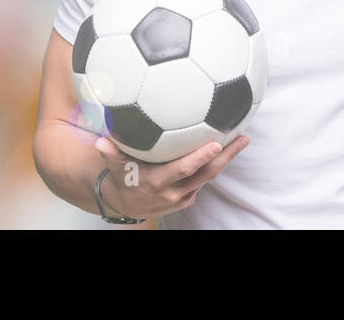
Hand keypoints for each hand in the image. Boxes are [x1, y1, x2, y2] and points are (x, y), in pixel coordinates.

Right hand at [93, 135, 248, 219]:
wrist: (125, 206)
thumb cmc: (121, 179)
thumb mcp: (114, 167)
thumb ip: (110, 153)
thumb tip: (101, 141)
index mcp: (158, 182)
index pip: (184, 169)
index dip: (200, 157)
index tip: (216, 143)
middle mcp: (174, 192)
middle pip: (206, 174)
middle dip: (226, 157)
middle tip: (242, 138)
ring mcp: (182, 197)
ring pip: (208, 177)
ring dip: (225, 160)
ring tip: (240, 140)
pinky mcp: (187, 199)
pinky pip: (203, 181)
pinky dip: (213, 167)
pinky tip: (223, 151)